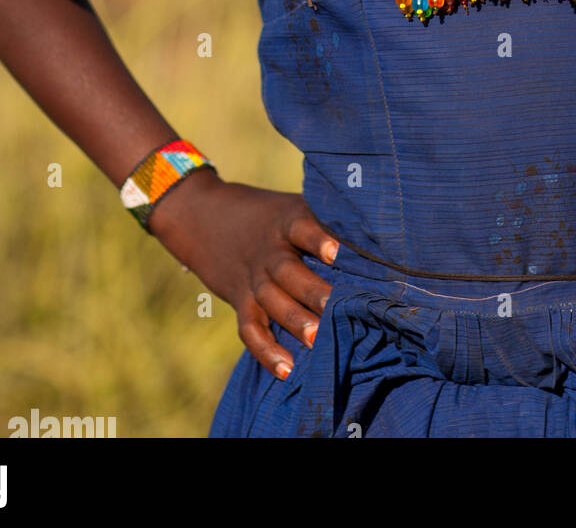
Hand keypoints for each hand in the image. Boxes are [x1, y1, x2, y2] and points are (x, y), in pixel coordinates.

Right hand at [147, 169, 337, 379]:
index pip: (301, 228)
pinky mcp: (239, 299)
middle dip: (311, 291)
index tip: (335, 253)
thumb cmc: (268, 214)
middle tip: (334, 308)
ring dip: (293, 322)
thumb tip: (371, 242)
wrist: (204, 215)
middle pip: (287, 271)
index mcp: (285, 222)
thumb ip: (321, 222)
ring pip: (270, 301)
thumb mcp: (291, 206)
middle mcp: (268, 251)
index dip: (318, 239)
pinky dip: (265, 350)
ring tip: (317, 342)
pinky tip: (286, 370)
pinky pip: (250, 327)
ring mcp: (252, 277)